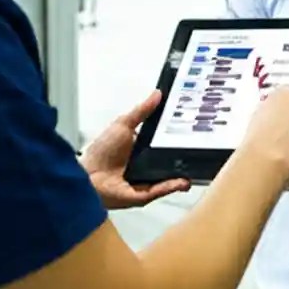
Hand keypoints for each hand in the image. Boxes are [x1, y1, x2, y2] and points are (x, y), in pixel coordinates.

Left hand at [80, 90, 190, 209]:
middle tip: (202, 149)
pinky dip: (173, 186)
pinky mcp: (143, 195)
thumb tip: (157, 94)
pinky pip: (161, 190)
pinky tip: (183, 181)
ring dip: (183, 173)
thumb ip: (142, 111)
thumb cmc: (100, 152)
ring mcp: (146, 181)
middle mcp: (146, 166)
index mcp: (142, 149)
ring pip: (170, 177)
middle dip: (186, 157)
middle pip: (171, 161)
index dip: (178, 138)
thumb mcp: (124, 124)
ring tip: (198, 167)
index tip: (193, 129)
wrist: (87, 175)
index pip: (165, 143)